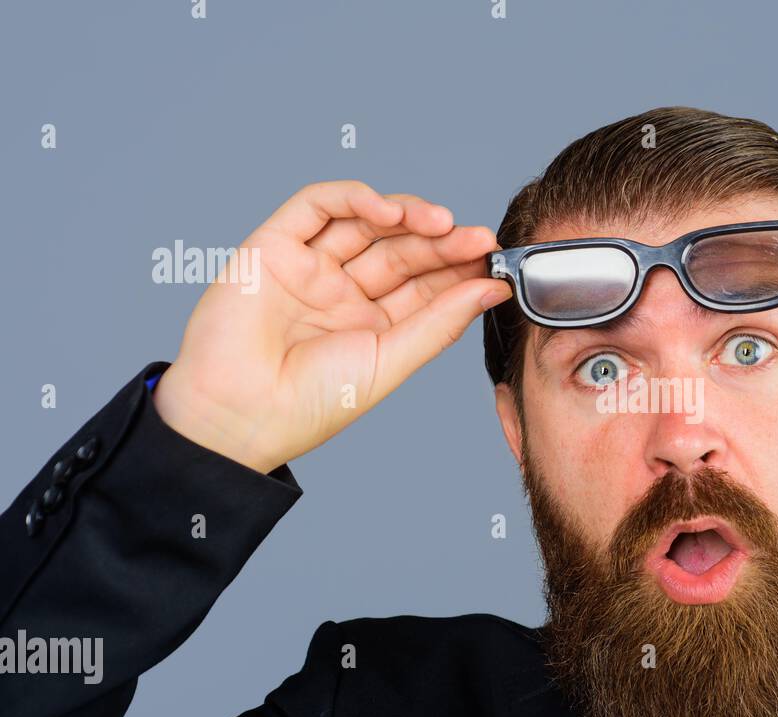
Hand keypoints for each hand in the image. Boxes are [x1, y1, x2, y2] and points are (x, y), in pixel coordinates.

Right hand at [153, 180, 511, 472]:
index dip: (458, 270)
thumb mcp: (389, 361)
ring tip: (443, 223)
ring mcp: (309, 268)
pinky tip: (390, 212)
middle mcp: (342, 293)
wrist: (239, 413)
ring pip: (366, 223)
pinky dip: (355, 198)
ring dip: (408, 216)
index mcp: (372, 325)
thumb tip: (492, 289)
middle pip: (402, 251)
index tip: (495, 263)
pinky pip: (317, 206)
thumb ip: (440, 323)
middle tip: (478, 239)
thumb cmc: (310, 403)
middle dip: (442, 242)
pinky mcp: (273, 245)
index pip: (424, 285)